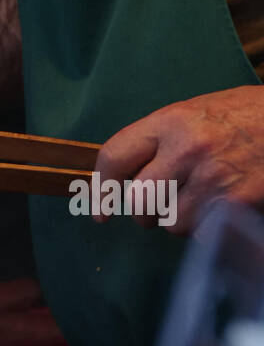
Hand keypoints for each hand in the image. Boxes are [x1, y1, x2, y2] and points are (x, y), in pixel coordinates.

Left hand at [95, 85, 263, 234]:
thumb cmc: (245, 115)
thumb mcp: (196, 112)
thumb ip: (160, 140)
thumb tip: (127, 176)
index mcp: (170, 121)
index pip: (115, 156)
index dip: (101, 187)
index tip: (99, 209)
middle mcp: (186, 149)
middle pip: (138, 200)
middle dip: (142, 212)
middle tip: (155, 208)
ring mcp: (213, 178)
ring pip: (170, 223)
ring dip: (178, 221)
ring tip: (197, 202)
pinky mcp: (236, 203)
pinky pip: (202, 233)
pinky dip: (207, 229)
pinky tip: (220, 207)